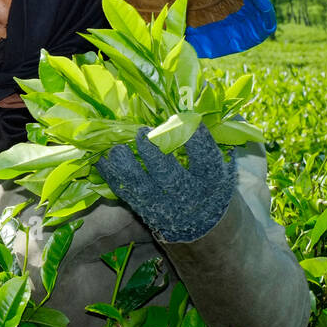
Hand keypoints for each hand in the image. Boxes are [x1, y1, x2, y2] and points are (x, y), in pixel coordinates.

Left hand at [94, 124, 236, 242]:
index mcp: (213, 181)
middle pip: (171, 178)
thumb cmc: (212, 184)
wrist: (205, 227)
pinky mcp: (146, 211)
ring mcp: (166, 207)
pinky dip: (113, 178)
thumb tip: (205, 99)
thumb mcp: (223, 164)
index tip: (185, 120)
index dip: (197, 141)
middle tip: (142, 133)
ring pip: (143, 190)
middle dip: (155, 155)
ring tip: (116, 149)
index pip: (207, 162)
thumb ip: (216, 135)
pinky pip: (127, 195)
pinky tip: (103, 161)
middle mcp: (190, 197)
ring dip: (127, 169)